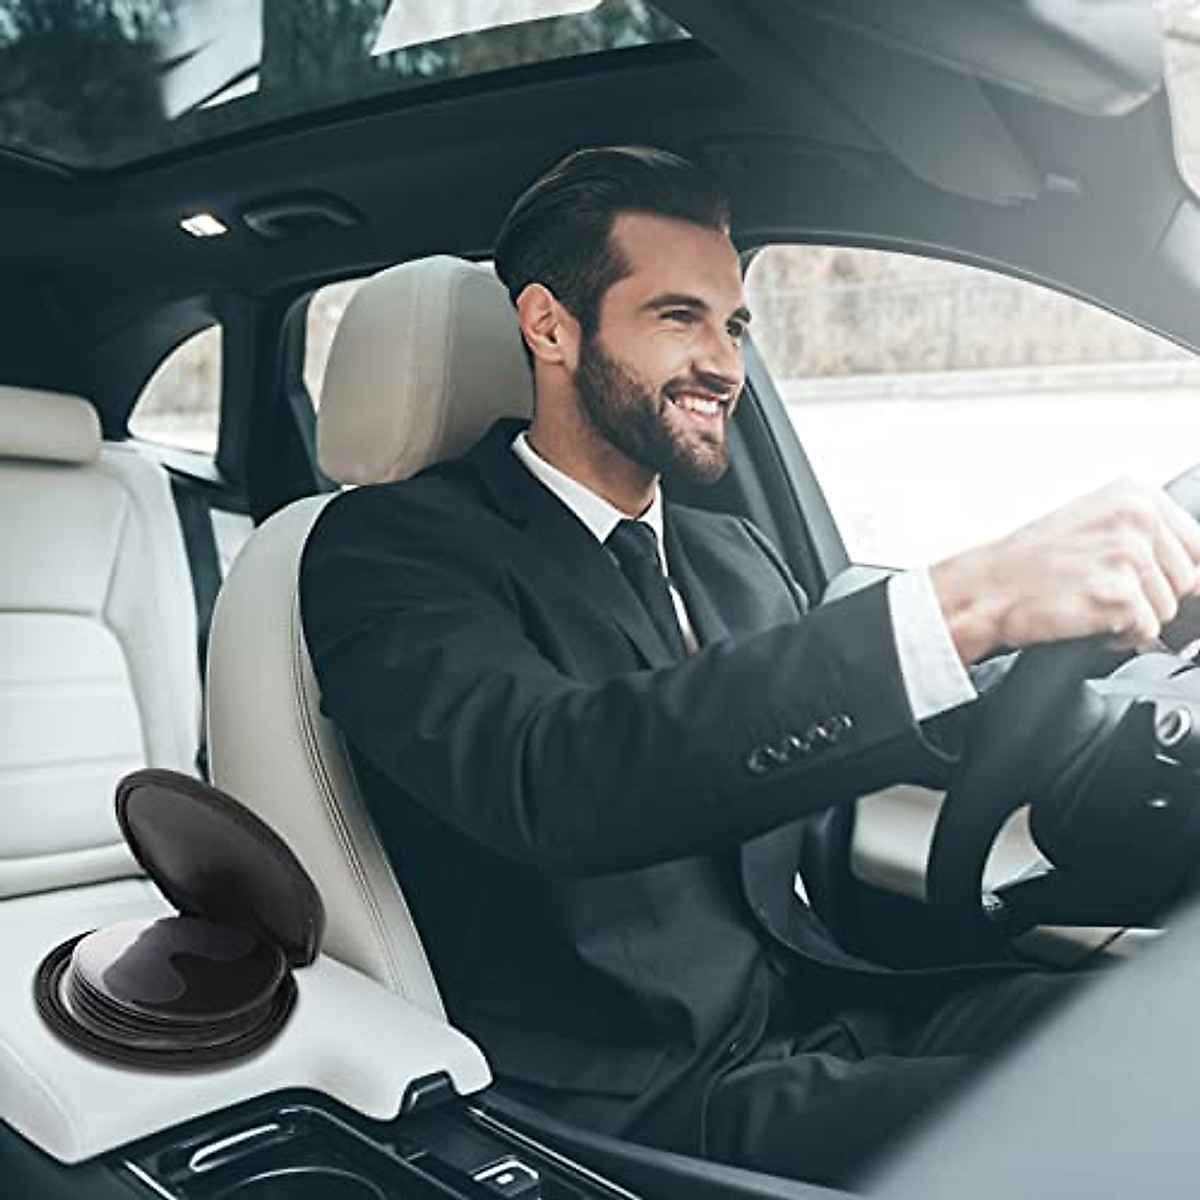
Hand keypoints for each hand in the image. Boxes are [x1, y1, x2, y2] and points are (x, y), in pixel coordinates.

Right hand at [930, 479, 1199, 664]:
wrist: (984, 590)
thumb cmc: (1030, 565)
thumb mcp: (1096, 528)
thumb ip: (1148, 538)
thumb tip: (1196, 576)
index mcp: (1136, 494)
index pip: (1197, 547)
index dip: (1171, 578)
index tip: (1135, 586)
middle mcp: (1137, 516)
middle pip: (1187, 581)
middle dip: (1149, 598)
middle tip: (1098, 592)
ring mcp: (1128, 553)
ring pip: (1168, 610)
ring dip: (1130, 619)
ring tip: (1086, 602)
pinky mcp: (1118, 592)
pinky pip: (1146, 632)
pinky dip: (1117, 637)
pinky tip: (1083, 618)